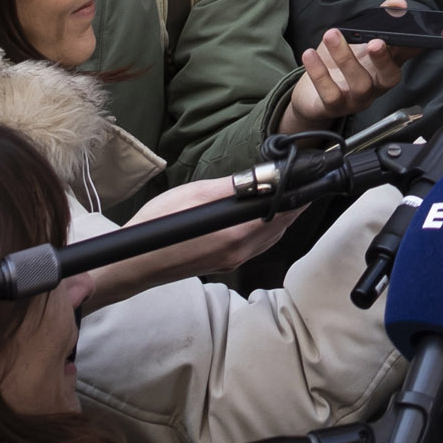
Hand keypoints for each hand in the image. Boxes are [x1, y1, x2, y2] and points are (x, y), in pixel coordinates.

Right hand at [81, 175, 285, 298]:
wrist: (135, 263)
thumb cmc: (158, 228)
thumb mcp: (193, 196)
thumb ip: (229, 187)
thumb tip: (258, 177)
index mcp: (237, 234)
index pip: (282, 213)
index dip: (298, 194)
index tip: (307, 177)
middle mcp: (240, 252)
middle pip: (281, 227)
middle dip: (294, 204)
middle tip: (301, 183)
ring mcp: (234, 261)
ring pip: (271, 238)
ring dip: (282, 218)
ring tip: (287, 196)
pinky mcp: (225, 265)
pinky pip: (258, 246)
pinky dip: (268, 230)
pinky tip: (263, 218)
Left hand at [277, 27, 405, 133]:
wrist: (312, 96)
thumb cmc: (339, 64)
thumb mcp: (358, 41)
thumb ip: (378, 21)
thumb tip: (397, 3)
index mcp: (386, 65)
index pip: (407, 54)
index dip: (413, 42)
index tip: (409, 25)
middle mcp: (376, 85)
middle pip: (389, 77)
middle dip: (383, 58)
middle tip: (375, 41)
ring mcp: (357, 99)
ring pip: (360, 84)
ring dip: (345, 58)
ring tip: (331, 35)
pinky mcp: (335, 107)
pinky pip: (330, 95)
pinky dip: (320, 74)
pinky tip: (310, 55)